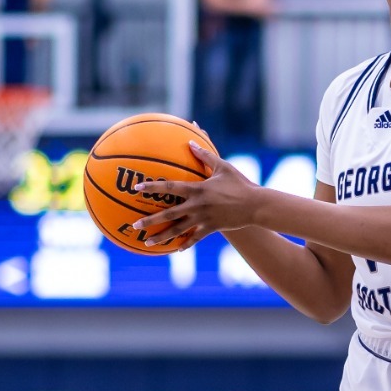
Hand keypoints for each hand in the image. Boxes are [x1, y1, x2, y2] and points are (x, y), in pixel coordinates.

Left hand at [131, 142, 261, 247]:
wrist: (256, 205)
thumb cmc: (240, 183)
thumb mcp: (223, 166)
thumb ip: (204, 155)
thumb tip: (191, 141)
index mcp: (198, 189)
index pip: (170, 187)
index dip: (152, 187)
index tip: (137, 189)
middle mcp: (197, 205)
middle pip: (169, 214)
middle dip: (150, 220)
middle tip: (134, 225)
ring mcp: (203, 219)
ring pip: (178, 230)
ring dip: (161, 237)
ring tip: (147, 242)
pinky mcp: (211, 228)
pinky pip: (195, 238)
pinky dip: (185, 244)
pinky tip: (176, 249)